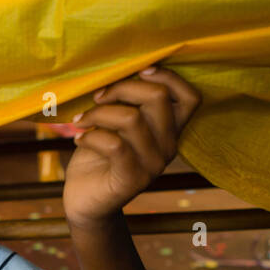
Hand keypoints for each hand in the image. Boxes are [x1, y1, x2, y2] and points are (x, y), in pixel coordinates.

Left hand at [62, 66, 200, 229]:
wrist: (85, 200)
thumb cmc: (98, 154)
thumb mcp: (114, 122)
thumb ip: (126, 101)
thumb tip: (117, 68)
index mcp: (169, 130)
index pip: (191, 97)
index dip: (168, 77)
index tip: (137, 72)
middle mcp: (168, 147)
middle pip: (158, 98)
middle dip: (122, 87)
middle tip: (96, 97)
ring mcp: (153, 165)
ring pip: (132, 119)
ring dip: (99, 113)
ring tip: (81, 120)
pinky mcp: (132, 180)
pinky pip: (114, 145)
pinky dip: (90, 136)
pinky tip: (78, 138)